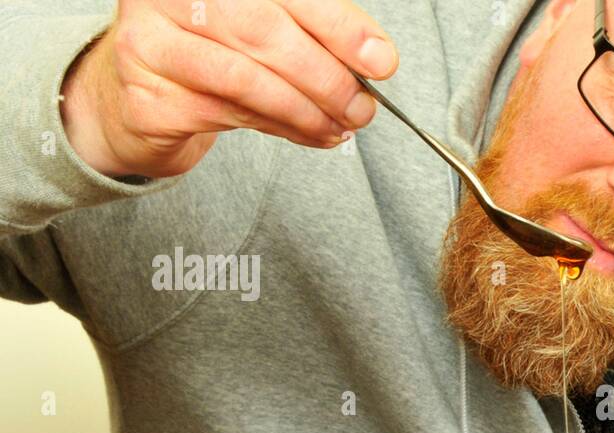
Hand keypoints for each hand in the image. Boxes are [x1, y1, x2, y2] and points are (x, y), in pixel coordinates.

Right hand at [60, 0, 397, 178]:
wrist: (142, 98)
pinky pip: (229, 114)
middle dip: (327, 77)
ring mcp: (149, 44)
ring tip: (341, 127)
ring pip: (247, 78)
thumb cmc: (213, 53)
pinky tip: (310, 135)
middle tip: (363, 108)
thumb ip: (310, 32)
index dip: (338, 25)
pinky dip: (281, 128)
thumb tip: (374, 57)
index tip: (381, 60)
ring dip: (307, 110)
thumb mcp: (261, 28)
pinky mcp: (148, 98)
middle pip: (264, 32)